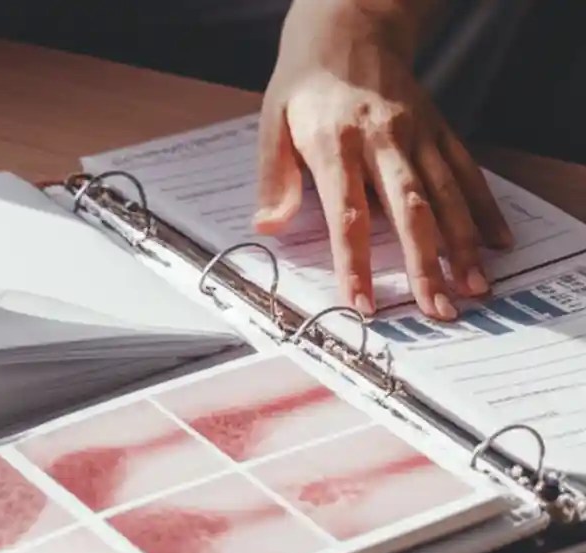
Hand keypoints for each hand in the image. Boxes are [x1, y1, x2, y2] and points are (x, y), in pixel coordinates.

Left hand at [254, 0, 512, 319]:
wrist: (350, 26)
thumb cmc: (304, 84)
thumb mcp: (272, 122)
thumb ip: (273, 179)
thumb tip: (268, 228)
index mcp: (335, 143)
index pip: (347, 214)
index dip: (354, 262)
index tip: (361, 303)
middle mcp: (383, 140)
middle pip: (408, 210)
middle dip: (425, 265)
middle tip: (437, 310)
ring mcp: (417, 134)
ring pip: (445, 195)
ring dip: (463, 245)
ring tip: (475, 288)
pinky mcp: (439, 129)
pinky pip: (465, 171)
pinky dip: (484, 208)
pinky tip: (498, 242)